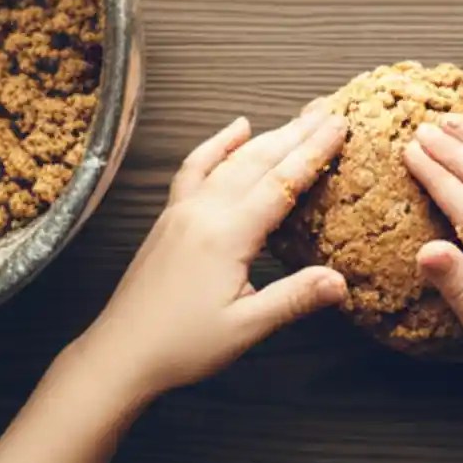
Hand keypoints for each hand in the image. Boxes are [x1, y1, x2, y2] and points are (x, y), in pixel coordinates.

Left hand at [74, 113, 348, 396]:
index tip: (340, 125)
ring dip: (268, 136)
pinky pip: (196, 168)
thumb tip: (341, 282)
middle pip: (259, 161)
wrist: (121, 352)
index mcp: (227, 235)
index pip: (281, 183)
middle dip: (298, 134)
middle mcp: (204, 212)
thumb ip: (293, 299)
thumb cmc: (182, 346)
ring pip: (232, 161)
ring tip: (298, 118)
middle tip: (330, 110)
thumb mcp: (245, 328)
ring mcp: (183, 210)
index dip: (314, 153)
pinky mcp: (170, 217)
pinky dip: (218, 145)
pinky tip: (236, 129)